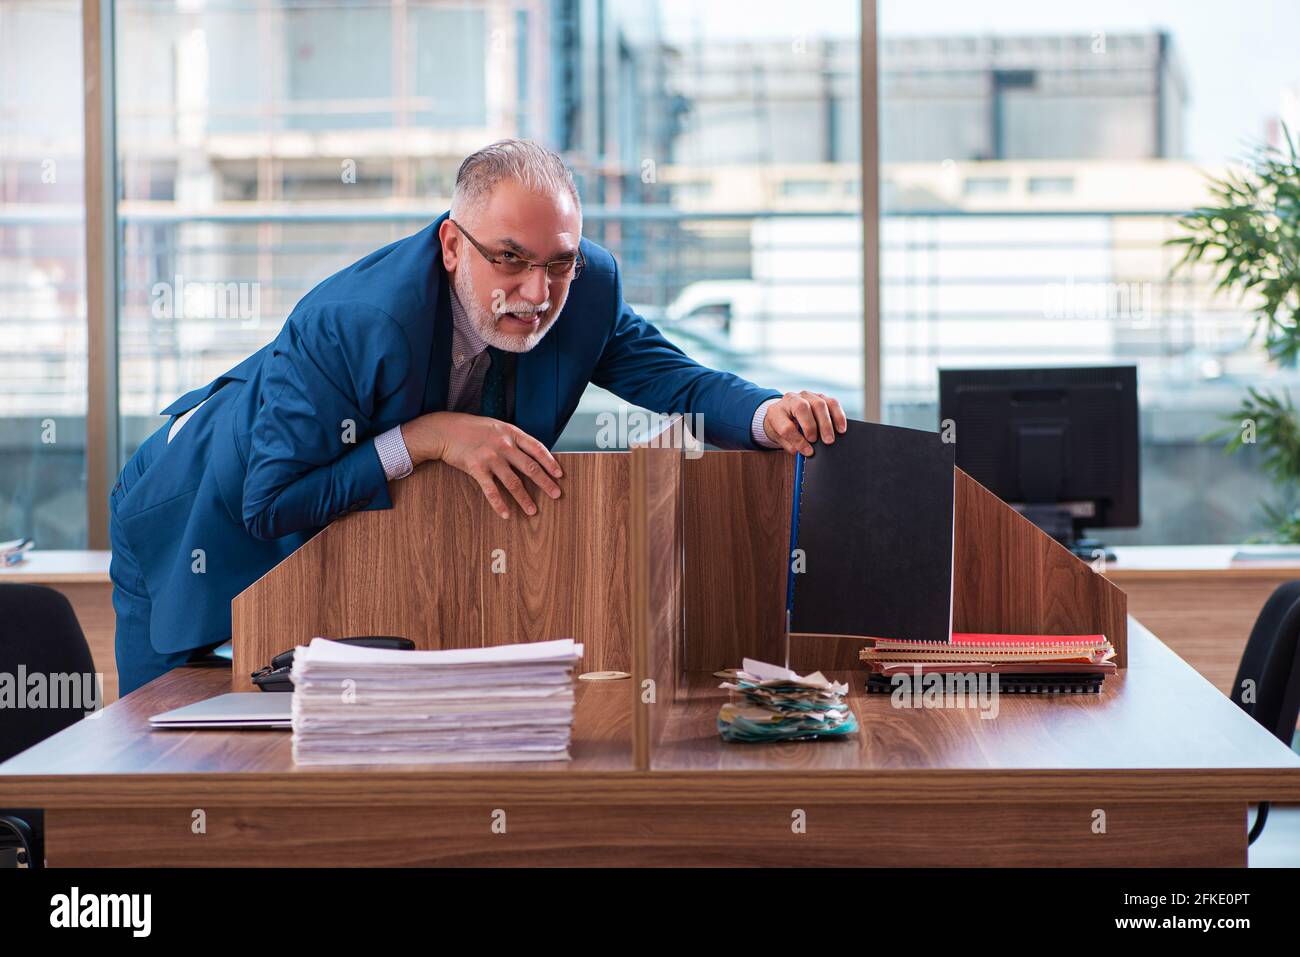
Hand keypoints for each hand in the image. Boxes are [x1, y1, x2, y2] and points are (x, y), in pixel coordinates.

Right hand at [400, 412, 562, 518]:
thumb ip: (513, 439)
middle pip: (530, 467)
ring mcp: (491, 457)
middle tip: (556, 495)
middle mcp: (504, 445)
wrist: (445, 430)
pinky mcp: (477, 468)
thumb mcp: (497, 427)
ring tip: (533, 511)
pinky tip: (506, 514)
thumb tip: (531, 454)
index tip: (560, 474)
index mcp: (511, 433)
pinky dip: (500, 504)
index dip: (550, 462)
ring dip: (525, 499)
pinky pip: (491, 490)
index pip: (537, 448)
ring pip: (513, 482)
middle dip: (545, 483)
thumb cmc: (473, 429)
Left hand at [762, 391, 847, 455]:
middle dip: (813, 427)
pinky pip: (832, 402)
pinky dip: (838, 416)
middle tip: (822, 442)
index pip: (787, 426)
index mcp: (776, 412)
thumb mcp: (781, 439)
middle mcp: (790, 399)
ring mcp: (806, 396)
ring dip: (827, 423)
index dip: (798, 440)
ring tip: (830, 439)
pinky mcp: (819, 396)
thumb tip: (807, 451)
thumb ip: (792, 445)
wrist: (785, 414)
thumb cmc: (783, 428)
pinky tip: (841, 428)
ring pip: (819, 404)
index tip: (808, 451)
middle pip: (802, 408)